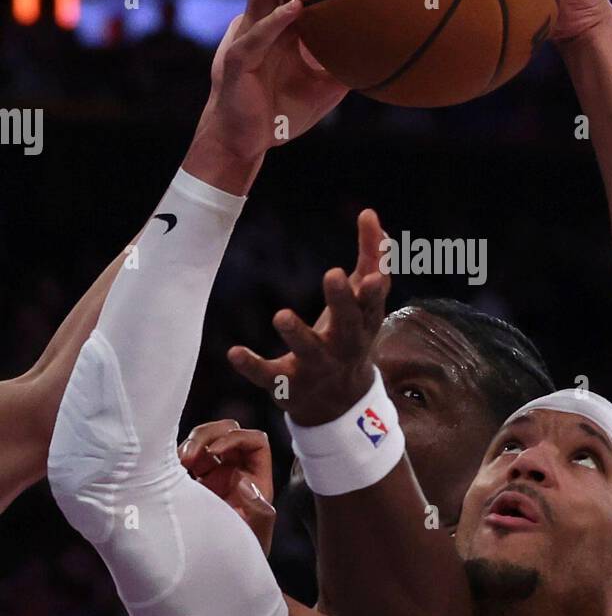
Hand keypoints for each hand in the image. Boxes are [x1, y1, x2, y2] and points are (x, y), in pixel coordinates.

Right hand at [179, 420, 275, 555]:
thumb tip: (244, 482)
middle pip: (226, 431)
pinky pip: (183, 457)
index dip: (237, 438)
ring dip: (189, 444)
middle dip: (207, 436)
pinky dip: (174, 458)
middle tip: (188, 456)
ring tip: (178, 462)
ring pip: (203, 440)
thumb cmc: (243, 552)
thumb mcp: (257, 533)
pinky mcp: (190, 481)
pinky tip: (168, 470)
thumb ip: (259, 510)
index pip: (255, 440)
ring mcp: (212, 474)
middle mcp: (235, 470)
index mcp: (255, 476)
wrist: (216, 571)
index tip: (217, 451)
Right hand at [196, 0, 348, 163]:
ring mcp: (246, 37)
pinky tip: (295, 8)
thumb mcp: (326, 85)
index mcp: (277, 23)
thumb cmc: (281, 111)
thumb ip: (348, 63)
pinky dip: (276, 22)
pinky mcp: (238, 61)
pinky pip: (257, 37)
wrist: (246, 142)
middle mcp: (259, 22)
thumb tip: (386, 53)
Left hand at [227, 208, 390, 426]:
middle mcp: (344, 346)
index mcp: (364, 324)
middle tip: (331, 274)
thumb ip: (371, 256)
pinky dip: (253, 365)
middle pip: (346, 326)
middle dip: (341, 302)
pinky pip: (269, 375)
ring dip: (297, 334)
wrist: (340, 403)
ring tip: (281, 315)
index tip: (372, 276)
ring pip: (308, 352)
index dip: (372, 292)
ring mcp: (316, 367)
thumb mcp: (363, 301)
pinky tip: (234, 352)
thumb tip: (369, 212)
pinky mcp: (288, 384)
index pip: (372, 306)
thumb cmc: (350, 334)